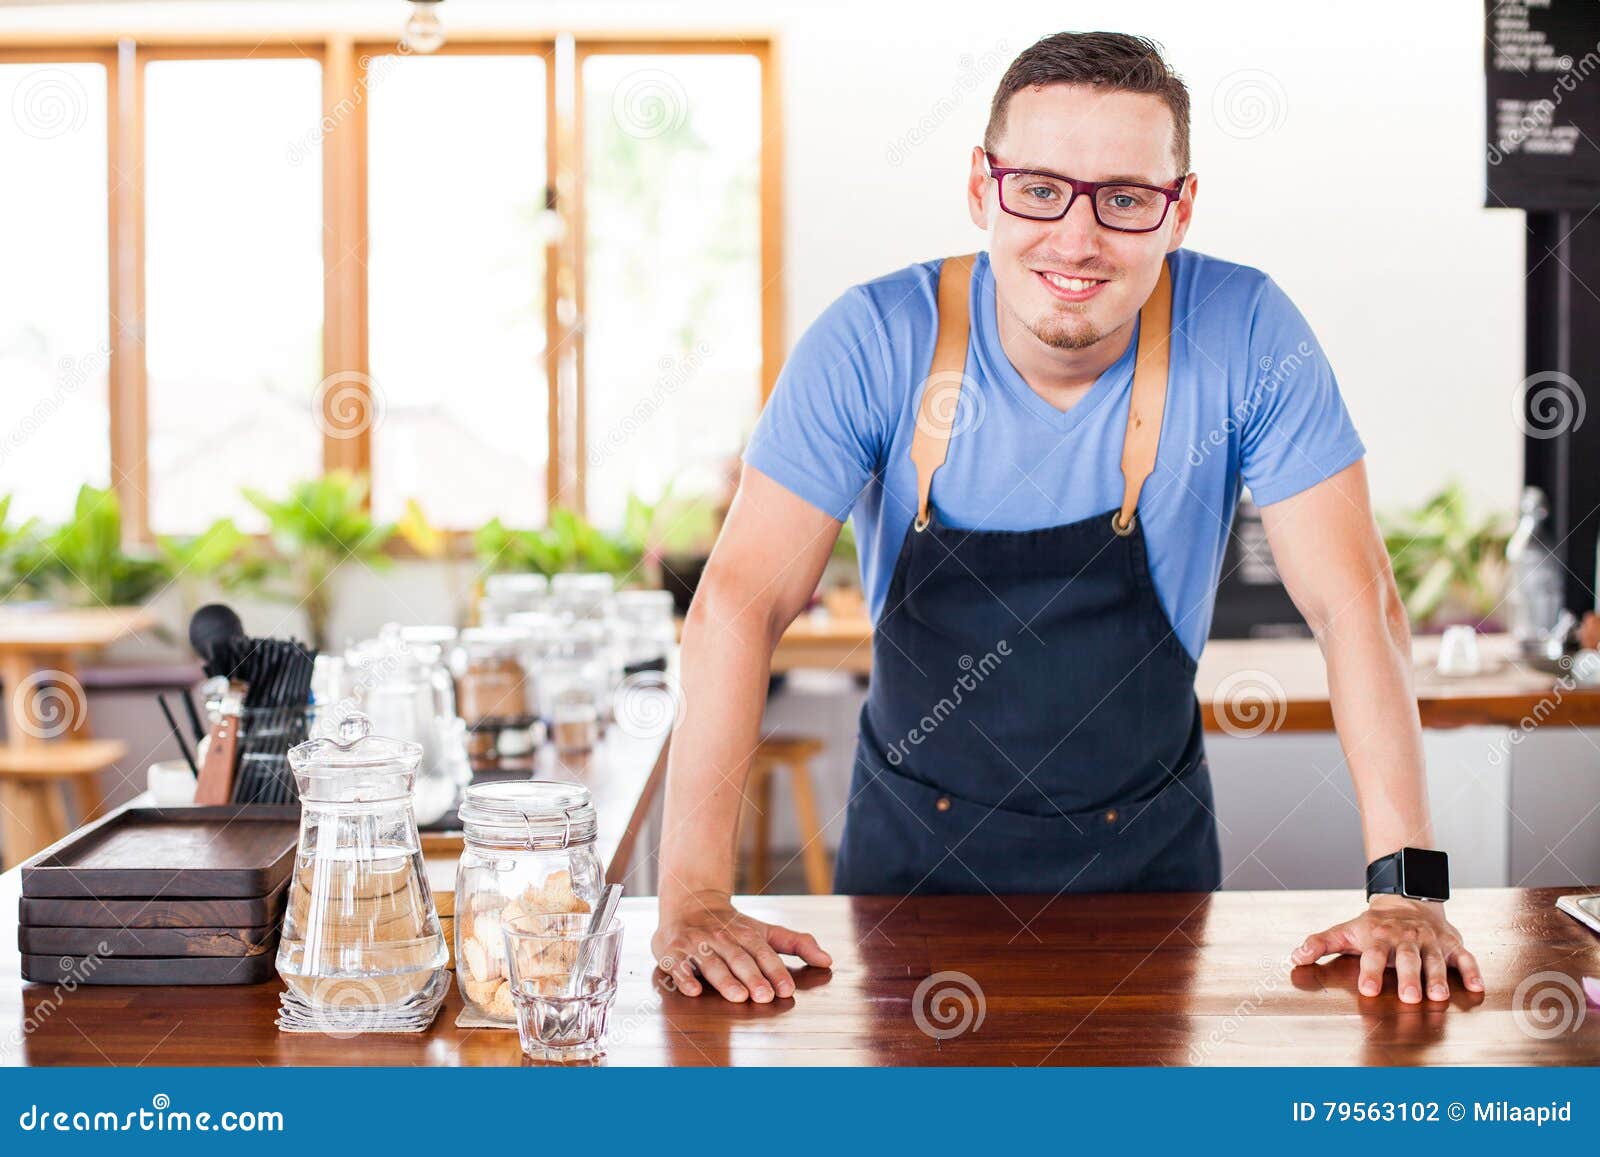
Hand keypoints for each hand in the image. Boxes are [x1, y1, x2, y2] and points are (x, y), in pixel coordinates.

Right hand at [652, 889, 832, 1002]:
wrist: (689, 902)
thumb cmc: (732, 926)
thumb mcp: (765, 931)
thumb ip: (796, 944)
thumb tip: (828, 960)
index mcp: (746, 934)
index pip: (764, 953)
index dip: (776, 971)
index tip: (787, 990)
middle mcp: (722, 937)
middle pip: (739, 959)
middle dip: (752, 977)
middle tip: (764, 996)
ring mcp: (696, 944)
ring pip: (712, 963)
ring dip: (724, 980)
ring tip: (737, 996)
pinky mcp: (672, 952)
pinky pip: (677, 966)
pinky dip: (684, 978)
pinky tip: (694, 991)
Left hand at [1290, 895, 1484, 1002]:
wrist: (1408, 900)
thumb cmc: (1373, 926)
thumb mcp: (1345, 931)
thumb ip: (1320, 944)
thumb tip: (1295, 957)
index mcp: (1378, 936)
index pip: (1372, 955)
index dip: (1370, 972)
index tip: (1367, 990)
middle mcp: (1406, 938)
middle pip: (1407, 959)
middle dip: (1409, 978)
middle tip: (1410, 997)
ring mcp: (1431, 940)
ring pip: (1435, 959)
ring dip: (1438, 978)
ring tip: (1439, 996)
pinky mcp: (1452, 944)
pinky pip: (1465, 957)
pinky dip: (1472, 971)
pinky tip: (1477, 987)